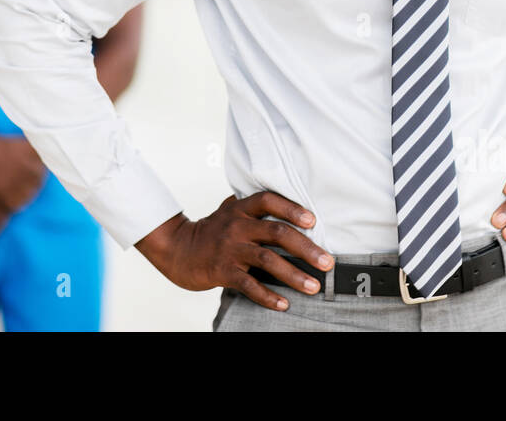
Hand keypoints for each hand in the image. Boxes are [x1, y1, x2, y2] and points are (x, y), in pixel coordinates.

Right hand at [135, 192, 333, 311]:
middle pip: (276, 232)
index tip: (313, 221)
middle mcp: (236, 226)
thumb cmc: (211, 230)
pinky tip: (284, 304)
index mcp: (240, 209)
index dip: (292, 208)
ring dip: (294, 275)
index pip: (269, 201)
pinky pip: (249, 285)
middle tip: (327, 262)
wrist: (178, 249)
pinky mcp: (222, 271)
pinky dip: (268, 296)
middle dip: (306, 248)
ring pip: (267, 260)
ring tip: (314, 287)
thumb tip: (288, 205)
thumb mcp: (229, 211)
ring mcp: (229, 249)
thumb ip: (252, 207)